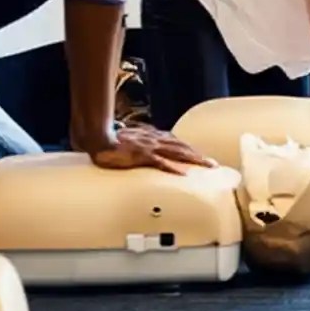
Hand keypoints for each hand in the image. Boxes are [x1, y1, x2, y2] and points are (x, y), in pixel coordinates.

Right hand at [83, 126, 214, 174]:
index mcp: (152, 136)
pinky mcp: (142, 155)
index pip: (176, 142)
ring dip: (194, 159)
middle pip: (182, 147)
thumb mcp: (129, 139)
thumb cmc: (109, 140)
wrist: (96, 137)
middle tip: (213, 164)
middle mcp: (154, 139)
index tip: (201, 156)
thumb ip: (140, 143)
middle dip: (198, 155)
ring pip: (178, 153)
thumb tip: (144, 150)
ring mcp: (150, 147)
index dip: (189, 150)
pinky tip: (184, 174)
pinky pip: (161, 163)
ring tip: (207, 166)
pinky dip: (174, 168)